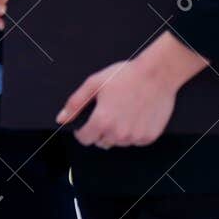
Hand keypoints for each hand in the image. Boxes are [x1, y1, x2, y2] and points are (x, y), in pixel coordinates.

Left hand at [57, 32, 206, 147]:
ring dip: (116, 133)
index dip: (81, 131)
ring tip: (121, 113)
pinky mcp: (149, 137)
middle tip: (106, 113)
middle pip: (101, 142)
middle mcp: (119, 133)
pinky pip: (135, 141)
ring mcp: (136, 137)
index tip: (85, 124)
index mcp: (102, 121)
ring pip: (118, 143)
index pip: (85, 139)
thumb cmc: (125, 76)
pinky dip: (132, 133)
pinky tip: (134, 117)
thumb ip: (75, 103)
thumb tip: (61, 118)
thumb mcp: (94, 84)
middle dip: (99, 131)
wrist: (156, 75)